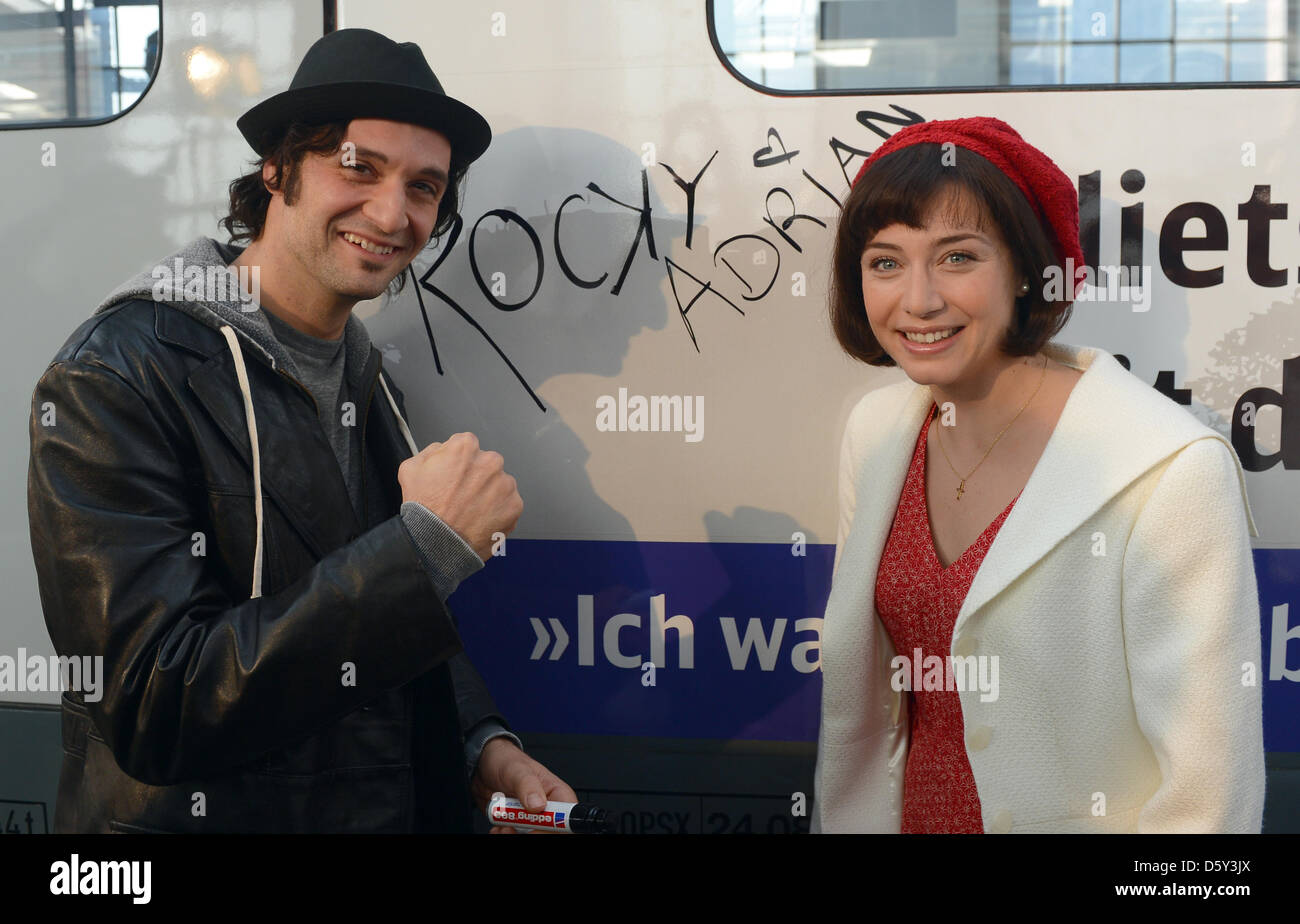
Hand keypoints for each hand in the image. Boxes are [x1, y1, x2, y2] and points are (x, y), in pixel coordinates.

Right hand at [397, 432, 522, 560]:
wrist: (436, 544)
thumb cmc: (422, 509)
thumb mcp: (410, 469)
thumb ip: (431, 451)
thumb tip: (443, 449)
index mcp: (465, 447)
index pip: (467, 446)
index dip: (458, 463)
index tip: (454, 477)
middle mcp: (490, 461)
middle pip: (486, 464)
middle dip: (477, 477)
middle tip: (461, 497)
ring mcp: (505, 484)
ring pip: (499, 484)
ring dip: (489, 494)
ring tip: (470, 512)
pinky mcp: (515, 505)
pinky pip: (508, 505)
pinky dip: (498, 512)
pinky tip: (480, 520)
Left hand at [471, 737, 577, 833]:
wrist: (483, 769)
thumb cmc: (505, 762)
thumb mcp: (516, 769)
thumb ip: (528, 785)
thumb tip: (539, 804)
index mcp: (558, 795)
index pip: (567, 819)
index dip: (554, 828)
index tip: (534, 828)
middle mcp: (548, 810)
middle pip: (550, 832)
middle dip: (531, 834)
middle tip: (512, 828)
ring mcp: (534, 821)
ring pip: (533, 837)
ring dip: (515, 836)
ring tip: (503, 826)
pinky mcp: (519, 827)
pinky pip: (517, 837)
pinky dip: (506, 836)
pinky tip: (499, 826)